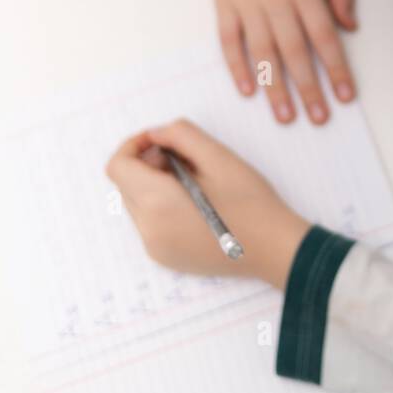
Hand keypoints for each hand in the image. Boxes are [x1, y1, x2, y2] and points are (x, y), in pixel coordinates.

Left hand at [105, 118, 310, 288]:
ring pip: (137, 203)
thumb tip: (156, 134)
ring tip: (194, 181)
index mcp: (158, 204)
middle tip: (186, 158)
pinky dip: (161, 206)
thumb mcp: (218, 157)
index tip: (160, 140)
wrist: (275, 250)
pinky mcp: (166, 258)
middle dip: (147, 163)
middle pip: (126, 184)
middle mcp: (149, 231)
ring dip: (154, 185)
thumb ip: (180, 136)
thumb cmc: (252, 203)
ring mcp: (155, 248)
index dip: (134, 145)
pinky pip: (150, 223)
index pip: (118, 166)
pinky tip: (196, 203)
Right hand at [206, 0, 357, 124]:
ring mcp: (247, 2)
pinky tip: (247, 89)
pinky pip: (228, 40)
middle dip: (308, 89)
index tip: (345, 96)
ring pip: (262, 52)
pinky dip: (236, 66)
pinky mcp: (224, 2)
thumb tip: (349, 28)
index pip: (325, 37)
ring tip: (284, 115)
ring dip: (274, 87)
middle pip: (295, 52)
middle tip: (317, 118)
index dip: (337, 70)